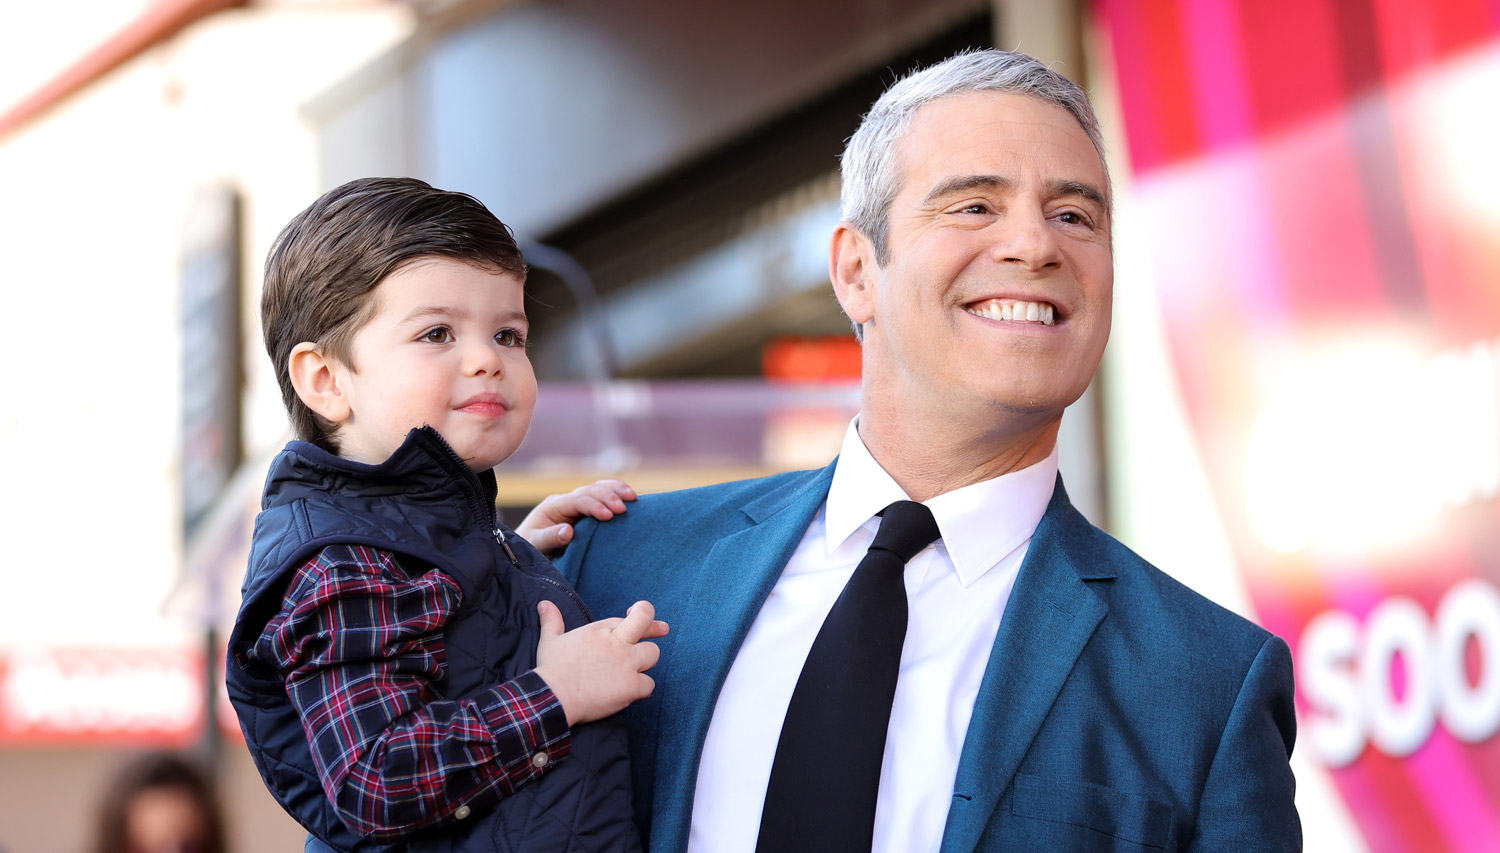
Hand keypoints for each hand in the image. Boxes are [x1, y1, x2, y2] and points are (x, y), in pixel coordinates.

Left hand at [516, 479, 636, 556]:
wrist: (527, 551)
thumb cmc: (530, 549)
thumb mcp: (535, 545)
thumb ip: (549, 538)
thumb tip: (568, 531)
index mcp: (553, 506)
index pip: (577, 500)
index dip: (594, 506)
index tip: (609, 516)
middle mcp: (566, 501)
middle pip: (590, 490)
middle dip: (608, 497)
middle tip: (624, 509)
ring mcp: (576, 503)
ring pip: (598, 488)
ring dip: (616, 490)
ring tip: (633, 498)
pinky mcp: (585, 510)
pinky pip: (602, 496)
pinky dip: (616, 494)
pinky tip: (631, 500)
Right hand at [533, 600, 669, 725]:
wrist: (553, 696)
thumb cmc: (551, 669)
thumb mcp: (550, 640)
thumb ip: (551, 621)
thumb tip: (544, 604)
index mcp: (600, 630)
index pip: (627, 618)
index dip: (635, 617)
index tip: (635, 617)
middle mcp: (617, 642)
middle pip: (646, 621)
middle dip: (655, 625)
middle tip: (663, 629)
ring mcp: (626, 663)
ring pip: (653, 653)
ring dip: (646, 662)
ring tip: (634, 671)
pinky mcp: (631, 686)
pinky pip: (649, 685)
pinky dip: (641, 689)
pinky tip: (630, 692)